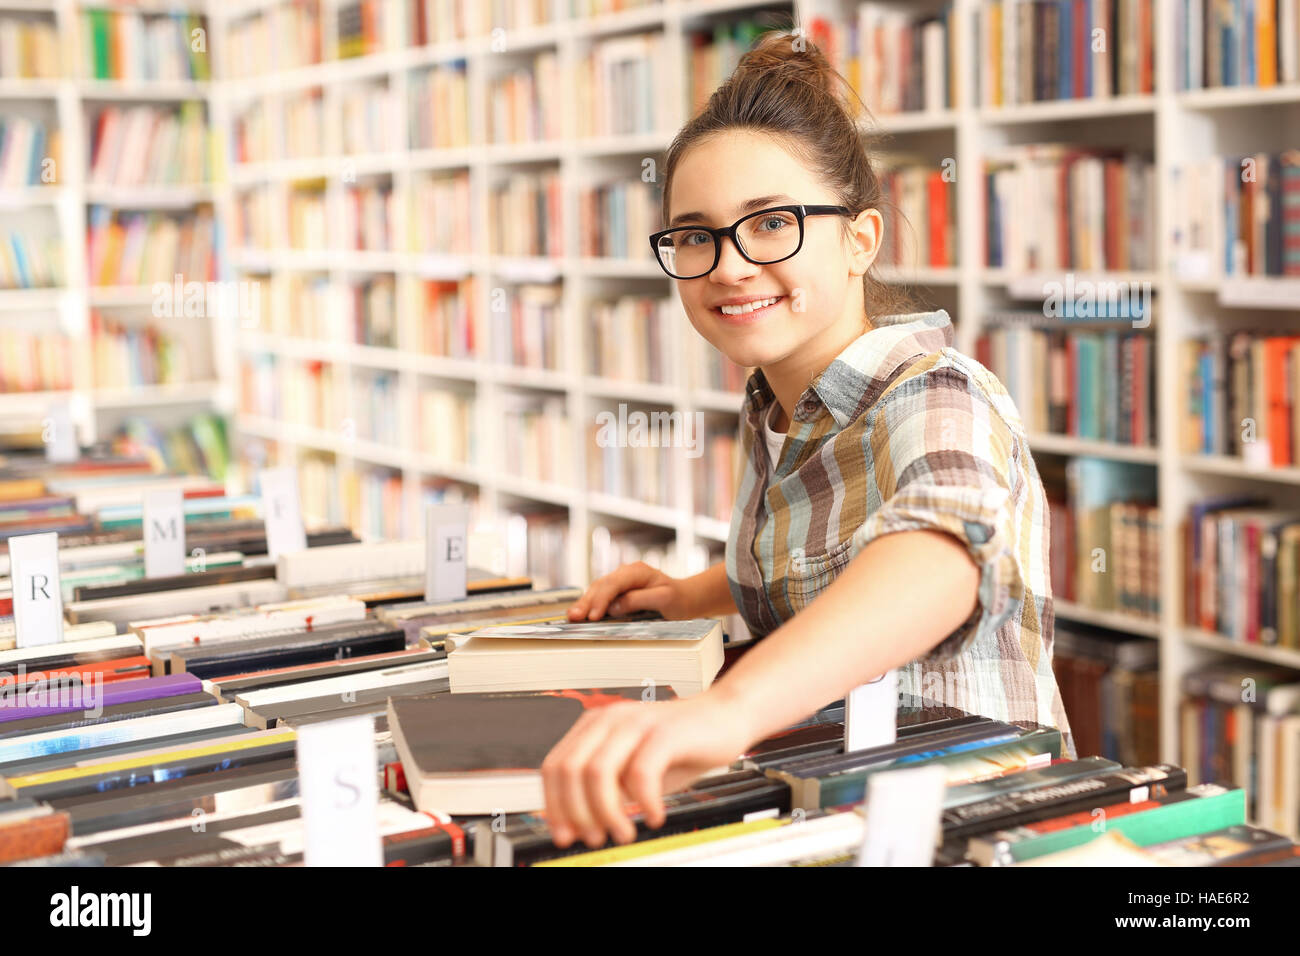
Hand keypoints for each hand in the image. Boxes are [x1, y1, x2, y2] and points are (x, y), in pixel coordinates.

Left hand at [539, 690, 756, 848]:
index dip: (554, 806)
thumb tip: (579, 826)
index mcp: (595, 725)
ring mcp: (637, 722)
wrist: (726, 717)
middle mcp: (610, 719)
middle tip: (595, 838)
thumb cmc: (681, 746)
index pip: (554, 766)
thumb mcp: (634, 771)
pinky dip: (644, 802)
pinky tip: (655, 815)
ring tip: (625, 833)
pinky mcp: (665, 732)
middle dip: (577, 813)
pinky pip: (642, 773)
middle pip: (569, 770)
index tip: (565, 835)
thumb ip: (607, 791)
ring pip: (598, 772)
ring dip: (606, 812)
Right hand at [567, 561, 694, 620]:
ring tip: (572, 616)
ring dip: (584, 603)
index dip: (602, 600)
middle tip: (575, 617)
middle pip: (601, 586)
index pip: (614, 584)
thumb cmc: (678, 598)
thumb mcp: (664, 599)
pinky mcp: (618, 590)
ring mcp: (621, 581)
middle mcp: (626, 573)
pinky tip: (580, 612)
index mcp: (638, 571)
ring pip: (597, 589)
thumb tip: (615, 606)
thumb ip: (639, 600)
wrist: (685, 598)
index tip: (594, 615)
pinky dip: (590, 604)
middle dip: (587, 602)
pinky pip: (600, 595)